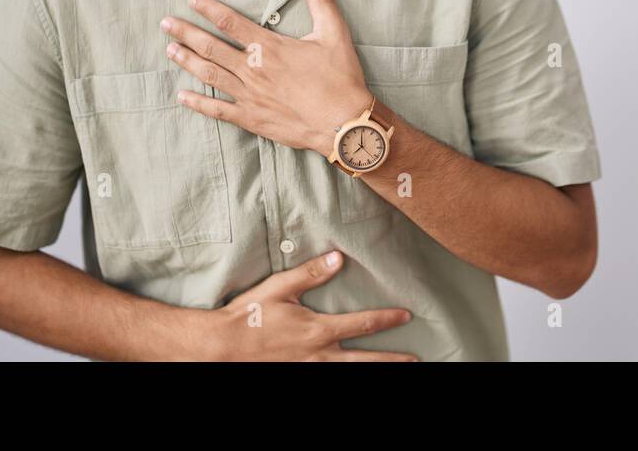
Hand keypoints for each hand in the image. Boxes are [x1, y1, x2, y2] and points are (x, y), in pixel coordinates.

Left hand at [161, 0, 371, 152]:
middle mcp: (253, 70)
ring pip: (209, 75)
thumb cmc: (340, 78)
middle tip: (165, 25)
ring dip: (187, 62)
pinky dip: (198, 103)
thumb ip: (320, 1)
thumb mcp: (334, 34)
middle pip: (211, 48)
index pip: (230, 23)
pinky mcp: (251, 118)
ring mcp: (249, 96)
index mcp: (269, 48)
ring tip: (169, 51)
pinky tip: (182, 96)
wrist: (342, 124)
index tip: (191, 0)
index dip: (209, 9)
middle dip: (186, 34)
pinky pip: (217, 110)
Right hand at [205, 250, 417, 360]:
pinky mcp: (299, 375)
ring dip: (376, 371)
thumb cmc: (250, 315)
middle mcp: (319, 354)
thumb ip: (310, 274)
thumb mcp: (280, 288)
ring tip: (396, 372)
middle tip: (414, 360)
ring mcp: (310, 370)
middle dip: (392, 359)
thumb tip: (337, 258)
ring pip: (351, 374)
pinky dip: (346, 377)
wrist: (223, 347)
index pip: (362, 324)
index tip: (405, 315)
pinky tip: (355, 375)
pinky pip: (330, 379)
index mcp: (318, 330)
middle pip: (366, 359)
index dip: (387, 319)